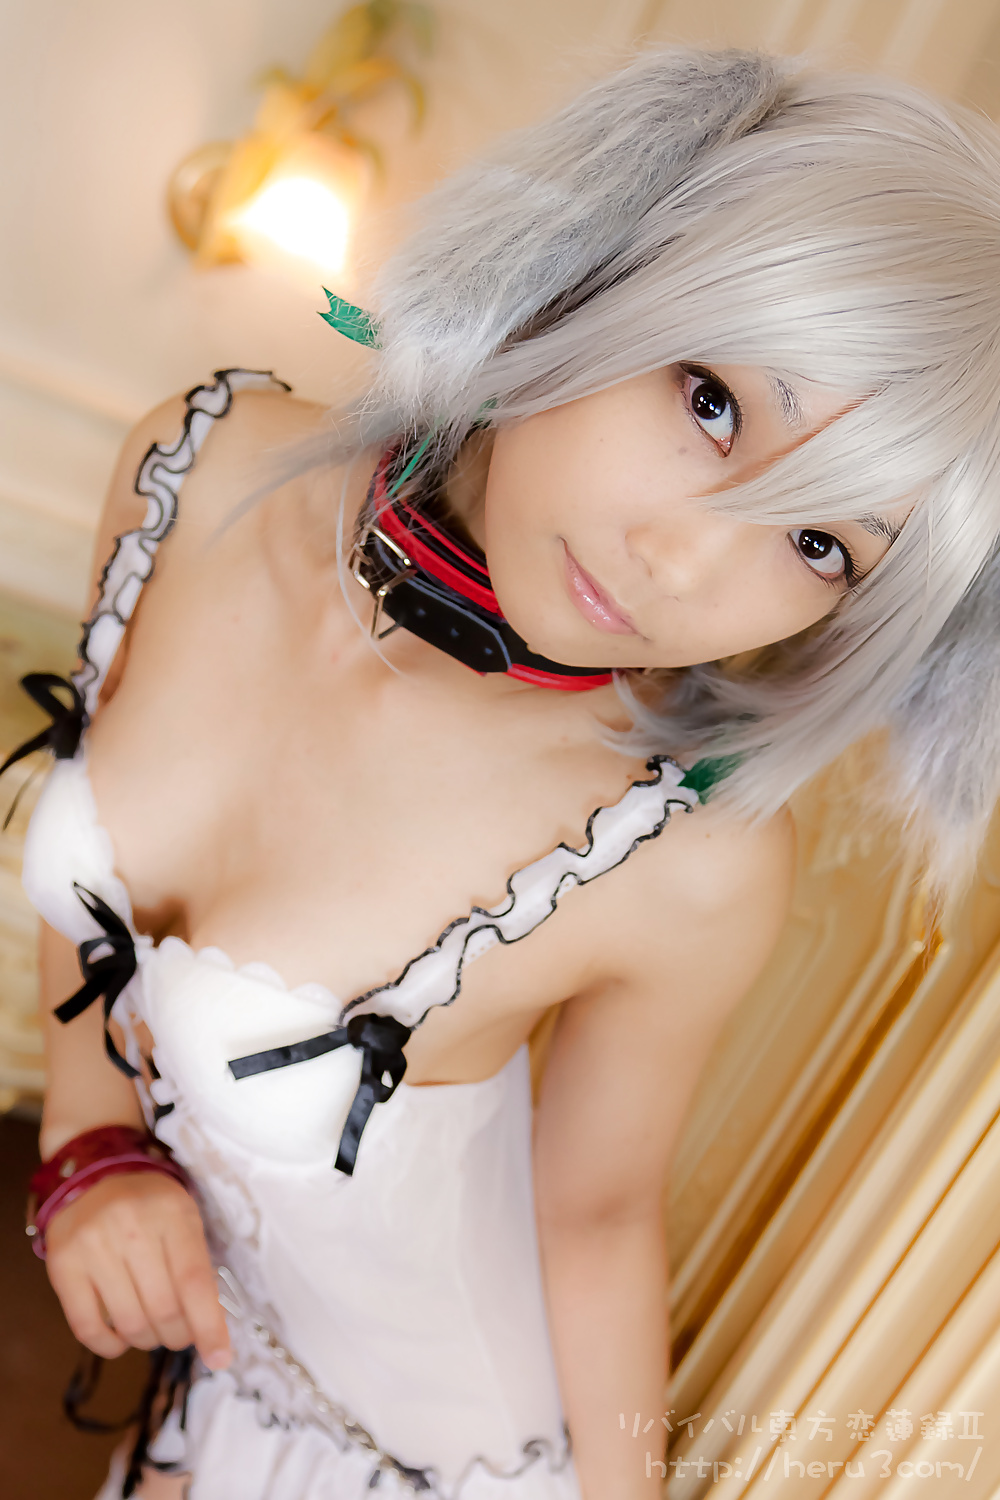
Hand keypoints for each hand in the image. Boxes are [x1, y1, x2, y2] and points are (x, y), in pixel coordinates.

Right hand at [45, 1172, 231, 1369]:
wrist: (92, 1173)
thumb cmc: (149, 1203)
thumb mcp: (183, 1218)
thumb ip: (197, 1266)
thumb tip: (210, 1329)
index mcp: (172, 1213)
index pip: (194, 1282)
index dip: (209, 1327)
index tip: (219, 1358)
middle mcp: (131, 1228)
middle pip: (163, 1309)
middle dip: (179, 1335)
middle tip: (180, 1333)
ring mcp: (93, 1247)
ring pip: (129, 1323)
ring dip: (148, 1340)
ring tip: (153, 1330)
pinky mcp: (62, 1266)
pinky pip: (87, 1327)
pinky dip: (110, 1345)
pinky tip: (122, 1338)